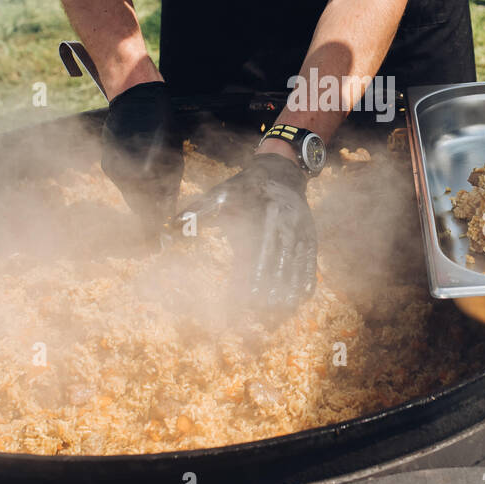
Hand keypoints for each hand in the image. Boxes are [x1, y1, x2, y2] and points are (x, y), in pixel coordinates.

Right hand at [100, 81, 183, 235]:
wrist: (135, 100)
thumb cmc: (162, 127)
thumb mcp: (174, 158)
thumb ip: (169, 187)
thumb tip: (167, 212)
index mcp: (145, 177)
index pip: (149, 211)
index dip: (154, 227)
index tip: (158, 239)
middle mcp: (125, 177)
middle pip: (138, 206)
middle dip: (148, 215)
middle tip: (156, 226)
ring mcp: (113, 171)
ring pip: (129, 195)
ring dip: (141, 198)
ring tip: (154, 198)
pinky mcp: (106, 165)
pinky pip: (122, 182)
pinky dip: (132, 183)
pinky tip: (141, 174)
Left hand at [176, 153, 316, 309]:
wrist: (280, 172)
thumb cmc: (245, 186)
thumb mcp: (221, 193)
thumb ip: (198, 211)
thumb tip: (173, 225)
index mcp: (266, 216)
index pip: (262, 251)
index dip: (256, 276)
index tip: (246, 297)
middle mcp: (287, 226)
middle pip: (281, 264)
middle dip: (272, 288)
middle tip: (261, 310)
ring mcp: (301, 233)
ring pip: (297, 267)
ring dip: (289, 290)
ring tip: (280, 311)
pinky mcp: (310, 238)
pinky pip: (311, 263)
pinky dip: (306, 281)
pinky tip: (301, 298)